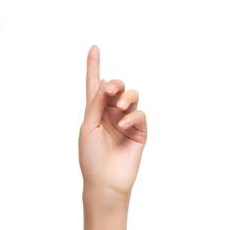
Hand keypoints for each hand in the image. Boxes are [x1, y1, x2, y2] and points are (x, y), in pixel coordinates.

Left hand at [79, 44, 147, 197]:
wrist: (105, 182)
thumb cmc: (91, 158)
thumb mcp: (88, 127)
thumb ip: (96, 104)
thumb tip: (105, 83)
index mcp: (94, 113)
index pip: (94, 86)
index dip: (94, 66)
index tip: (94, 47)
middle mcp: (110, 114)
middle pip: (117, 88)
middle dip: (115, 84)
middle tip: (109, 90)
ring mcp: (126, 122)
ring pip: (131, 97)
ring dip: (125, 97)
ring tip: (119, 107)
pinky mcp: (139, 132)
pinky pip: (140, 114)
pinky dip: (132, 116)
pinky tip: (123, 124)